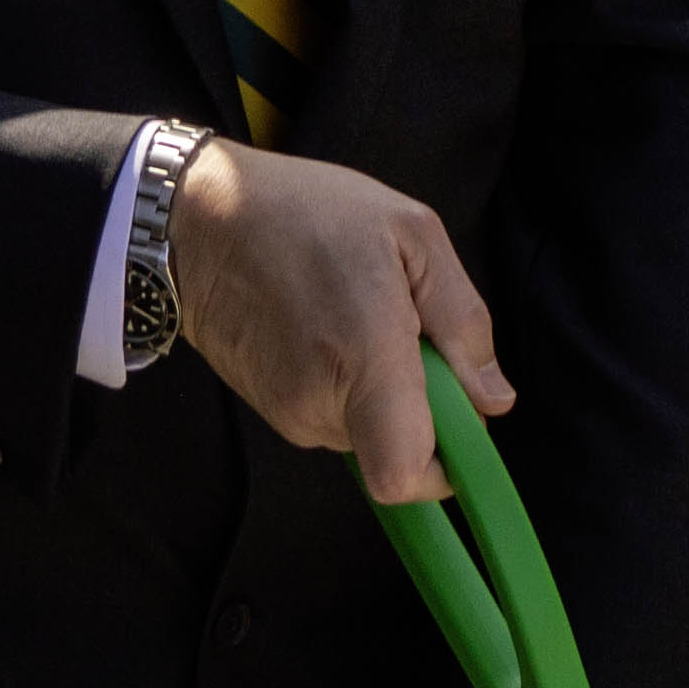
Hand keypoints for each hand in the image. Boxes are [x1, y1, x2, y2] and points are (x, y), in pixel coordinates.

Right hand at [169, 139, 501, 501]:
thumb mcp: (410, 233)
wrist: (196, 219)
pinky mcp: (265, 406)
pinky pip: (328, 414)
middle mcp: (319, 402)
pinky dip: (341, 382)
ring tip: (355, 313)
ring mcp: (285, 410)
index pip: (406, 476)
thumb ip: (463, 321)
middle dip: (416, 402)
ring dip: (376, 388)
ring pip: (363, 430)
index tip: (457, 416)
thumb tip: (492, 399)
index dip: (445, 468)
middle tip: (400, 327)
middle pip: (396, 449)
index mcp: (365, 359)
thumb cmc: (303, 211)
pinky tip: (323, 324)